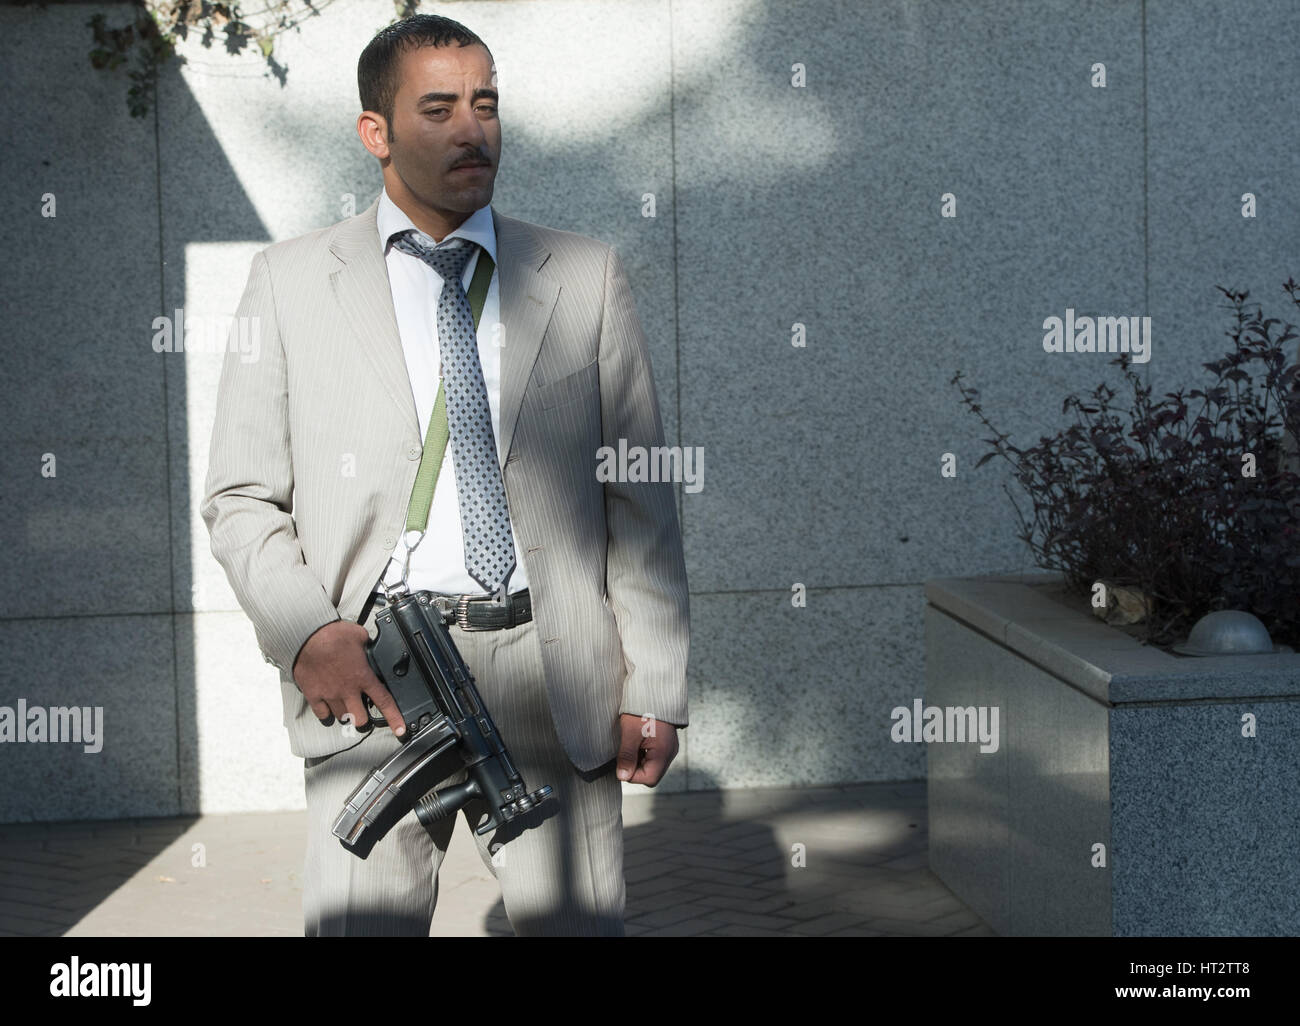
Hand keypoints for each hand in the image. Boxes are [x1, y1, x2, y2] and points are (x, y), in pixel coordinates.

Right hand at [292, 621, 405, 736]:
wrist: (306, 636)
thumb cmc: (332, 634)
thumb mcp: (358, 635)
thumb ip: (366, 644)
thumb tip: (369, 644)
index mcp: (363, 676)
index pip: (384, 701)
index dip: (394, 717)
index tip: (400, 730)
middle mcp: (348, 690)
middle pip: (360, 719)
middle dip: (363, 719)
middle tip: (363, 713)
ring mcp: (330, 694)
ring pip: (341, 717)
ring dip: (345, 714)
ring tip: (346, 706)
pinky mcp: (314, 695)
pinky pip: (321, 714)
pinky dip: (326, 713)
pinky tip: (328, 708)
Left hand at [616, 713, 678, 785]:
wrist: (654, 689)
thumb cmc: (642, 709)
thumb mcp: (630, 733)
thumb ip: (627, 757)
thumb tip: (623, 776)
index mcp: (663, 752)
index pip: (649, 779)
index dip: (633, 775)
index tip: (622, 762)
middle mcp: (670, 752)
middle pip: (652, 773)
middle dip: (636, 767)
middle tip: (625, 752)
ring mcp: (669, 747)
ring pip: (652, 765)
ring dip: (639, 759)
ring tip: (631, 743)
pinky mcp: (666, 741)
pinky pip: (655, 755)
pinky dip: (644, 752)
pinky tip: (637, 740)